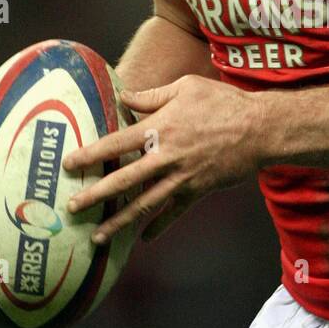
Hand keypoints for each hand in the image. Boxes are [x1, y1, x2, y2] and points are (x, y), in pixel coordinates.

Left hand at [61, 73, 264, 244]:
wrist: (260, 128)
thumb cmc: (222, 102)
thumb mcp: (186, 88)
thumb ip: (152, 96)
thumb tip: (124, 97)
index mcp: (160, 128)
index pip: (116, 144)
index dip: (90, 155)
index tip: (69, 164)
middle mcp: (166, 156)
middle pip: (123, 180)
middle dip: (95, 196)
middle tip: (71, 208)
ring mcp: (182, 177)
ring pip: (144, 204)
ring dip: (119, 222)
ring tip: (97, 237)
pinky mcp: (197, 190)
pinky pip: (173, 212)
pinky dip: (158, 226)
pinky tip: (143, 239)